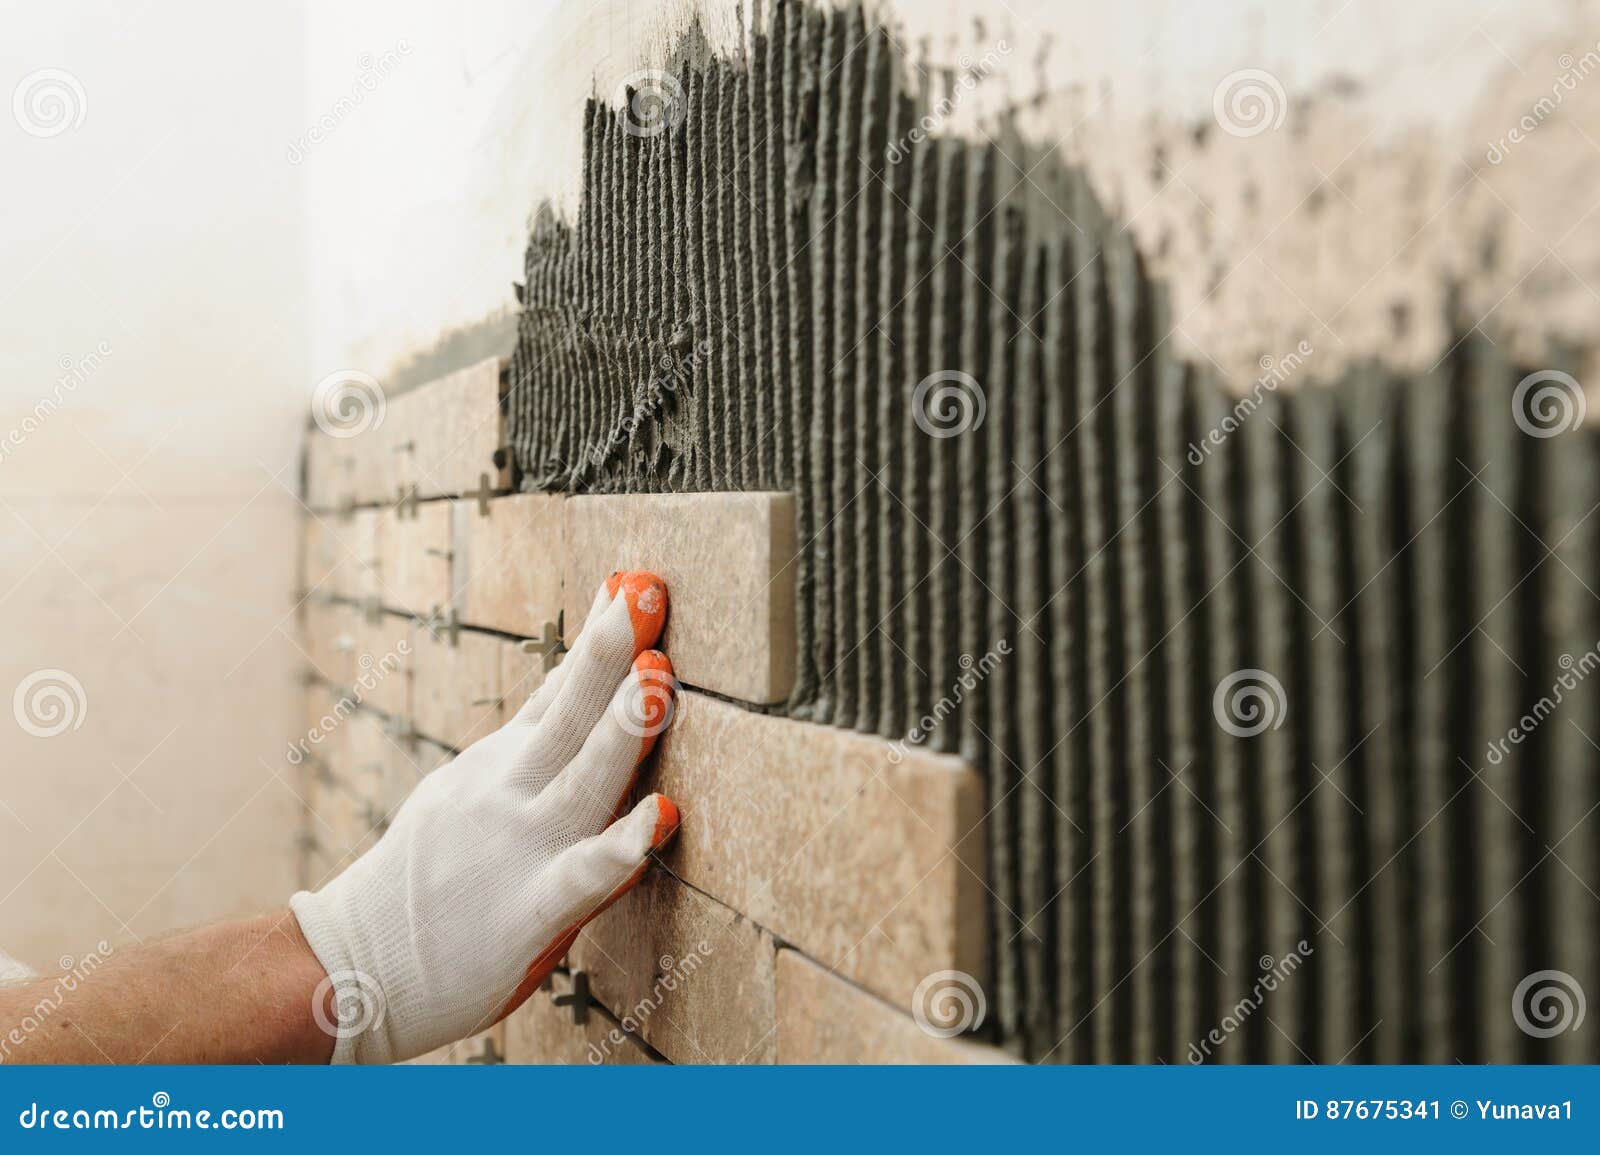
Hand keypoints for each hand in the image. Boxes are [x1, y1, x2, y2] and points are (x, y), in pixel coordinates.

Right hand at [291, 571, 679, 1062]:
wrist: (349, 969)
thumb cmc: (425, 883)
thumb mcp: (463, 794)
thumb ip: (526, 746)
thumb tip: (570, 683)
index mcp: (499, 765)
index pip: (556, 690)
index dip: (596, 640)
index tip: (628, 583)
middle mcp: (509, 793)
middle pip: (568, 713)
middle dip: (609, 651)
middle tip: (646, 591)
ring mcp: (519, 848)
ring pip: (583, 778)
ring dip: (622, 728)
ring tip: (658, 680)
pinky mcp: (530, 913)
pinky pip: (586, 875)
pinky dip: (624, 845)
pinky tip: (664, 816)